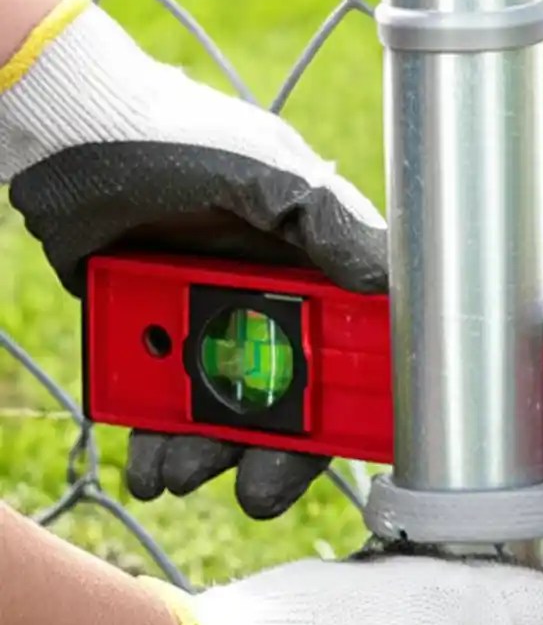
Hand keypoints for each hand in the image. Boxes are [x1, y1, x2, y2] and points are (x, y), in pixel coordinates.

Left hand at [1, 0, 385, 516]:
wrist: (73, 135)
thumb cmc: (180, 140)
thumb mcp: (266, 175)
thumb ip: (327, 224)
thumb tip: (387, 282)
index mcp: (320, 272)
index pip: (359, 351)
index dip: (358, 404)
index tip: (344, 442)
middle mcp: (278, 306)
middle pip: (295, 403)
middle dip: (273, 454)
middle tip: (254, 490)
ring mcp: (217, 325)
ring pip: (226, 416)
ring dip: (207, 455)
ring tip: (176, 471)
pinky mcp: (161, 339)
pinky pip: (164, 406)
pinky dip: (156, 439)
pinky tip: (147, 460)